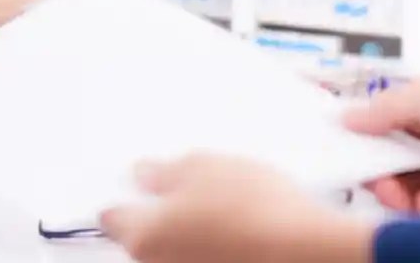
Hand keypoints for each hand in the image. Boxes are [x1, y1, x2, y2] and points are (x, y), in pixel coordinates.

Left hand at [100, 155, 373, 262]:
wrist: (309, 249)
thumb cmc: (254, 209)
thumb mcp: (203, 166)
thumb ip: (163, 171)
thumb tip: (144, 174)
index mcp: (144, 236)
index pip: (111, 216)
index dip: (122, 194)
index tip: (132, 180)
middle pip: (143, 235)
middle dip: (157, 210)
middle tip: (180, 182)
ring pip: (177, 247)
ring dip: (188, 227)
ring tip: (218, 198)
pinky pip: (205, 255)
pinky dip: (212, 240)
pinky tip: (236, 221)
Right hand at [345, 76, 419, 214]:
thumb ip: (383, 107)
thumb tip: (349, 117)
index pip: (395, 123)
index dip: (371, 131)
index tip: (347, 138)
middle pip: (398, 160)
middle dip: (376, 165)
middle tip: (365, 167)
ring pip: (408, 191)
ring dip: (394, 191)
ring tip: (393, 189)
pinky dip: (419, 212)